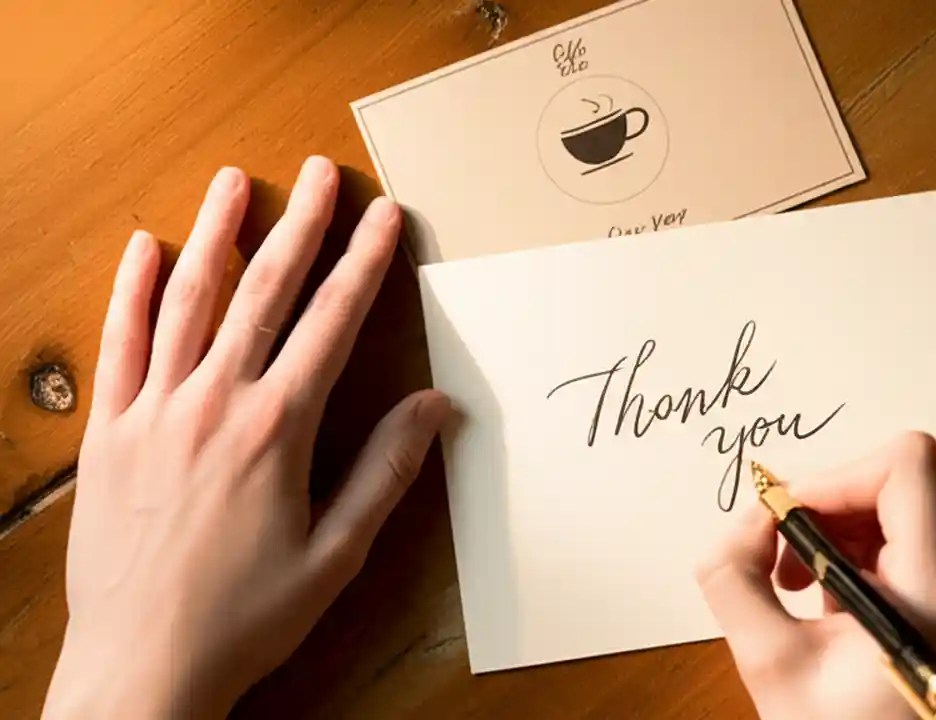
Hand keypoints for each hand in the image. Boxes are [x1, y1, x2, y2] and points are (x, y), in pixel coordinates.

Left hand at [43, 157, 449, 718]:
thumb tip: (435, 406)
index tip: (384, 216)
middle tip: (319, 173)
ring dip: (216, 235)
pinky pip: (120, 345)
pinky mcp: (107, 433)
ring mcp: (153, 412)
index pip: (330, 323)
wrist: (141, 667)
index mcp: (277, 430)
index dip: (364, 262)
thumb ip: (386, 472)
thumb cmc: (246, 617)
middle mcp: (213, 404)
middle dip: (299, 226)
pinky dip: (132, 291)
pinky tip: (146, 249)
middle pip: (263, 293)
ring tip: (234, 182)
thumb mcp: (337, 554)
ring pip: (187, 302)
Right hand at [696, 432, 935, 719]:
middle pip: (904, 478)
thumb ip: (734, 575)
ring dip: (843, 525)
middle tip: (785, 555)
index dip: (836, 476)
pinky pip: (917, 535)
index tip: (791, 521)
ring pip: (909, 501)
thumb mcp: (768, 660)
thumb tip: (750, 520)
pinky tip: (832, 597)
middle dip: (832, 503)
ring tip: (802, 582)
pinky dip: (865, 547)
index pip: (906, 464)